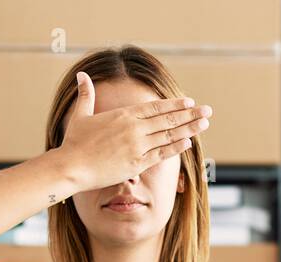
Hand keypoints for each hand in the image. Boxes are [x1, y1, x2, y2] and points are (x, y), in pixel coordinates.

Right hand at [56, 72, 210, 193]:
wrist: (72, 166)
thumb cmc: (74, 142)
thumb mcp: (81, 115)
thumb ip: (86, 95)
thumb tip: (82, 75)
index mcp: (124, 115)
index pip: (156, 107)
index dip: (175, 104)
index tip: (189, 102)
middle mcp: (135, 129)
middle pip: (168, 119)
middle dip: (190, 115)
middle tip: (207, 111)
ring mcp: (138, 146)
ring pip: (169, 135)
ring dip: (189, 129)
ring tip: (205, 124)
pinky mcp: (137, 163)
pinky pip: (162, 154)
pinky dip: (176, 147)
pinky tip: (189, 142)